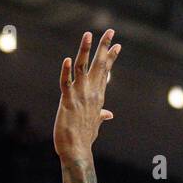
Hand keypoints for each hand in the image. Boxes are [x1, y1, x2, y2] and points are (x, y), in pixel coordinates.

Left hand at [54, 30, 120, 161]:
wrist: (76, 152)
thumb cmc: (84, 139)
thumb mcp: (95, 124)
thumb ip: (101, 115)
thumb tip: (108, 114)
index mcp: (97, 96)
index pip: (105, 72)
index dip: (110, 57)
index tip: (117, 44)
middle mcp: (90, 92)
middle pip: (98, 65)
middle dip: (104, 47)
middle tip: (110, 30)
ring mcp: (79, 96)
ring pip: (82, 68)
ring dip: (85, 51)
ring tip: (88, 34)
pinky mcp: (67, 102)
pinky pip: (65, 84)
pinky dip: (65, 72)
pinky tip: (65, 60)